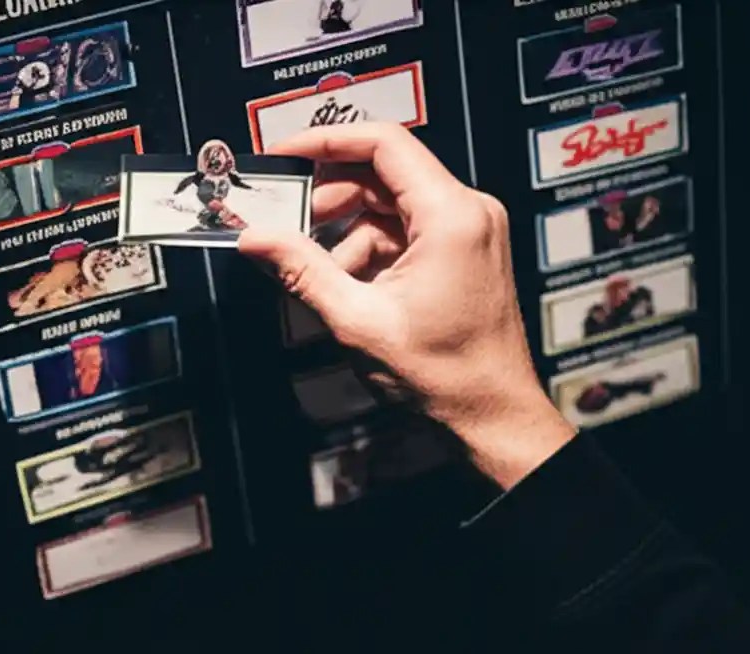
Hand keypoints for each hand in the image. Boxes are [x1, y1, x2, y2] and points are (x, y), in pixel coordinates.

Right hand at [239, 123, 574, 488]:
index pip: (383, 143)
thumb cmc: (447, 375)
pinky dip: (372, 250)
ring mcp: (470, 230)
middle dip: (329, 198)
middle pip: (383, 174)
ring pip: (391, 205)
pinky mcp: (465, 251)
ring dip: (348, 232)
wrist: (492, 414)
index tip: (285, 154)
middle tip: (287, 223)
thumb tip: (257, 239)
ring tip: (322, 274)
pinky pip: (407, 230)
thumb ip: (302, 271)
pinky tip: (351, 286)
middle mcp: (468, 212)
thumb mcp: (357, 320)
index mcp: (452, 216)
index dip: (326, 142)